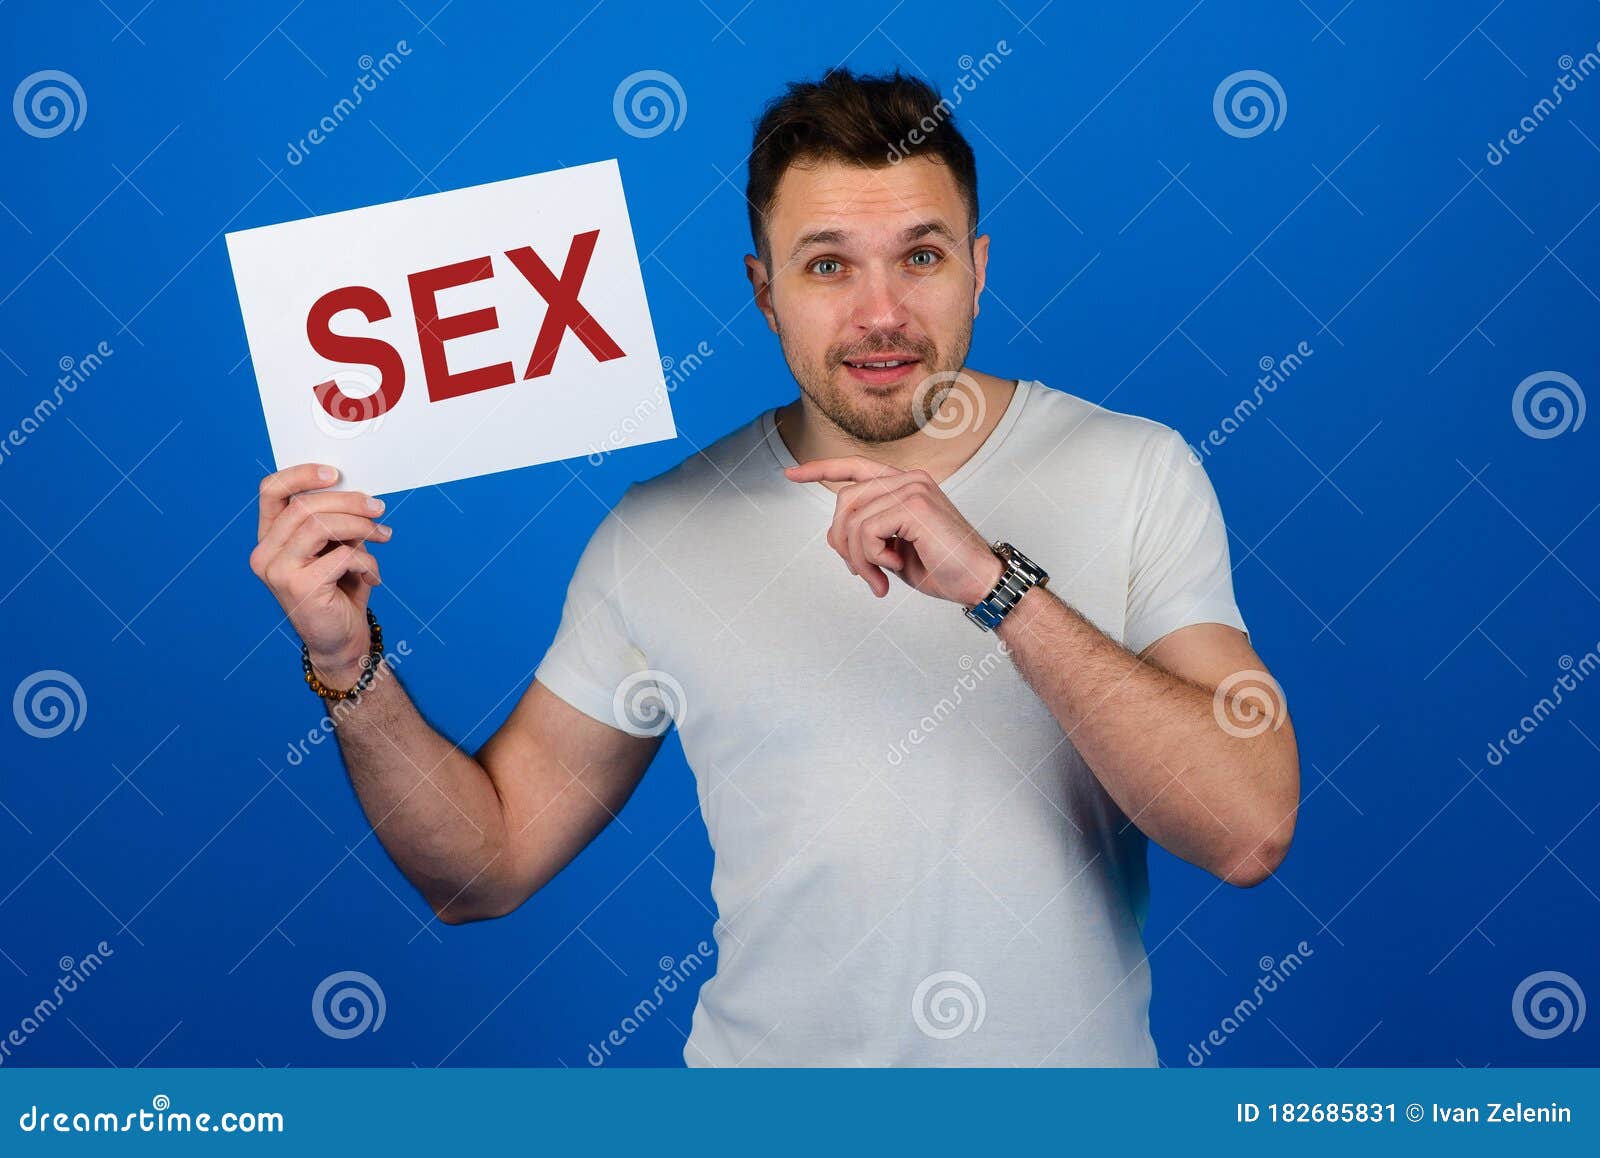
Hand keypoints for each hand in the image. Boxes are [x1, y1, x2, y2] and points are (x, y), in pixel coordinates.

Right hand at [249, 463, 391, 680]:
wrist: (340, 641)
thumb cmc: (339, 590)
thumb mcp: (337, 548)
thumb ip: (336, 522)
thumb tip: (360, 496)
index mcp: (270, 537)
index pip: (272, 491)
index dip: (302, 474)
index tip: (336, 473)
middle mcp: (265, 553)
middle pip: (304, 506)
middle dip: (349, 502)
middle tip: (379, 509)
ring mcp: (277, 571)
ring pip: (320, 525)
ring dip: (361, 527)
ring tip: (384, 537)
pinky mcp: (298, 587)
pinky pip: (341, 556)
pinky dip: (367, 562)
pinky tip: (373, 577)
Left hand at [783, 456, 1003, 602]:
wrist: (978, 582)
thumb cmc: (942, 568)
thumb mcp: (892, 550)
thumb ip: (864, 535)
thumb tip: (833, 535)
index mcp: (905, 484)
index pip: (855, 468)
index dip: (821, 469)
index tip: (791, 474)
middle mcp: (909, 479)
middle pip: (844, 500)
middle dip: (842, 542)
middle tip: (862, 574)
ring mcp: (912, 488)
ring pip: (852, 518)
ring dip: (857, 558)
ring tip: (878, 578)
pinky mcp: (914, 505)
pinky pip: (866, 530)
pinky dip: (871, 557)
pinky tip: (893, 568)